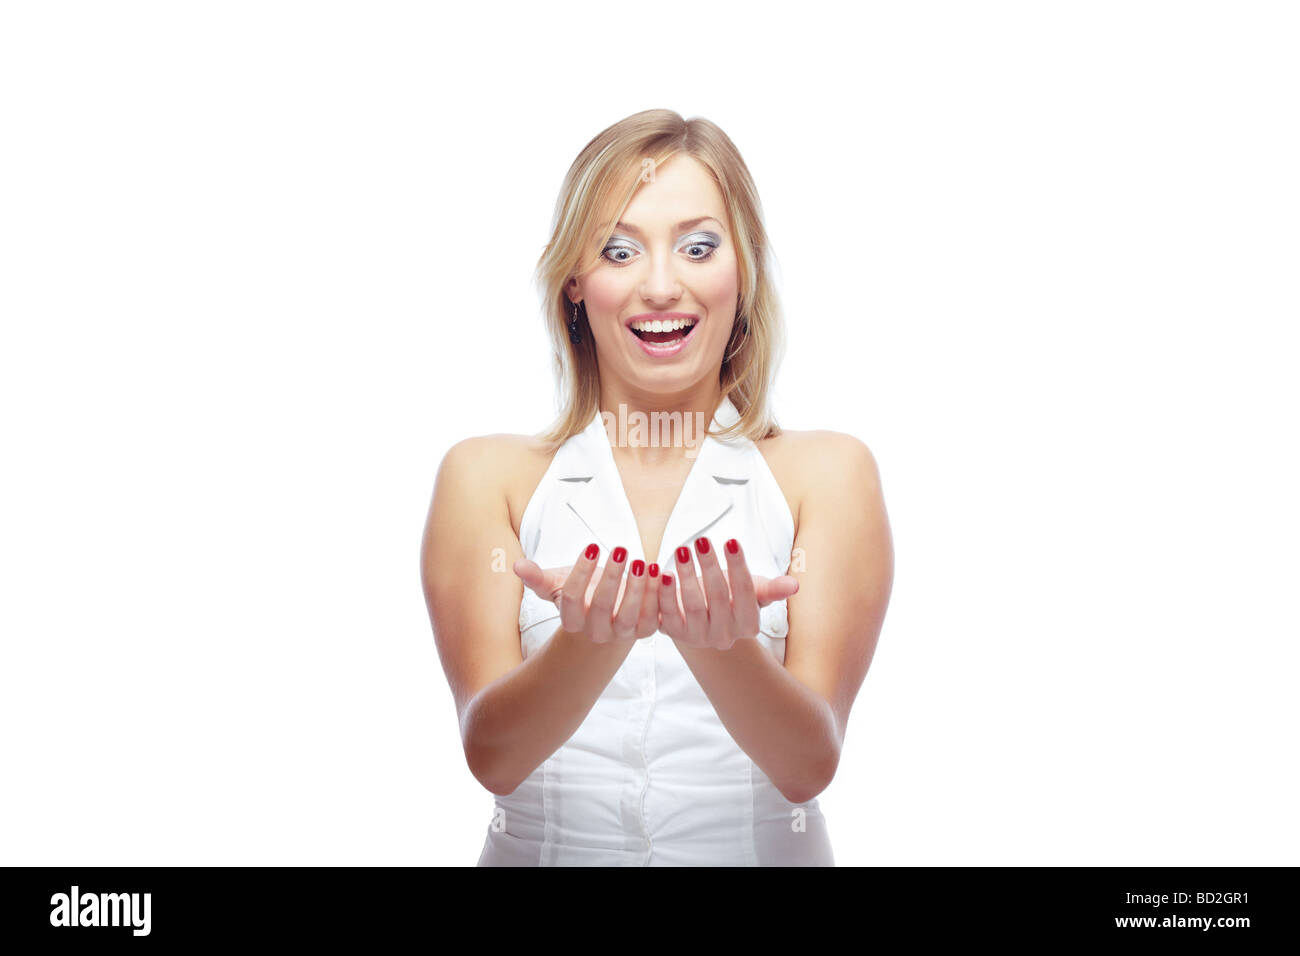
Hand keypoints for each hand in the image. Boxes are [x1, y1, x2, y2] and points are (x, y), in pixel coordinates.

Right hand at [514, 543, 659, 643]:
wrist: (608, 618)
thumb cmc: (581, 595)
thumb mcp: (559, 584)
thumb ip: (538, 577)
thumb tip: (516, 565)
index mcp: (571, 620)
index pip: (571, 599)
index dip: (580, 573)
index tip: (591, 546)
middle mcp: (595, 631)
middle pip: (601, 606)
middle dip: (610, 577)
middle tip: (619, 549)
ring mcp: (620, 634)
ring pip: (629, 615)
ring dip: (637, 588)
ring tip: (641, 561)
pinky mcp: (644, 632)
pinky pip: (652, 618)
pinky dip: (657, 596)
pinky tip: (659, 572)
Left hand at [658, 536, 798, 649]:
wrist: (700, 615)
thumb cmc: (730, 596)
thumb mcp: (752, 590)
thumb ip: (771, 589)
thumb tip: (794, 586)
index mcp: (748, 625)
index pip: (746, 593)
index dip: (738, 567)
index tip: (731, 541)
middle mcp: (725, 636)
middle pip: (719, 597)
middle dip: (710, 566)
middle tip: (701, 541)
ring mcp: (699, 637)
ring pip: (693, 605)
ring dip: (687, 576)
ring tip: (682, 550)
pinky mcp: (674, 634)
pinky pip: (668, 614)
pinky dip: (665, 593)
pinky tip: (663, 572)